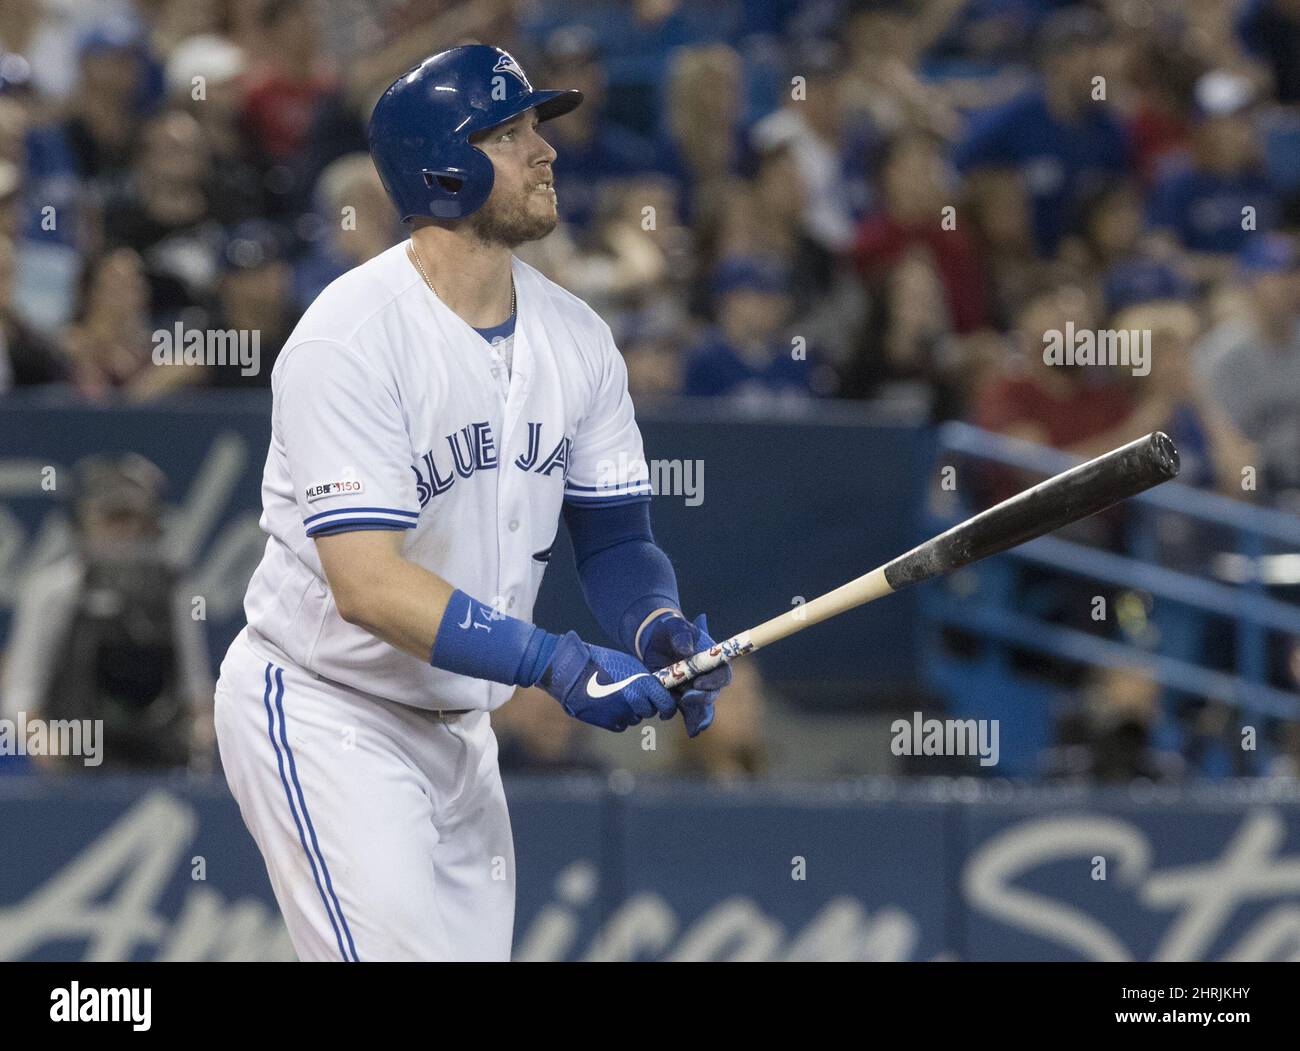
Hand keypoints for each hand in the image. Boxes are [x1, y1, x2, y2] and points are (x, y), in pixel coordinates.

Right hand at [538, 631, 677, 731]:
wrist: (572, 671)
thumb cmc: (600, 663)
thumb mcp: (629, 664)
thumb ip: (645, 680)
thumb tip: (656, 691)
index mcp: (643, 683)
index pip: (667, 705)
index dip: (668, 709)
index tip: (666, 711)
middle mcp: (636, 700)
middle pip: (649, 712)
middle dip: (645, 706)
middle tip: (633, 696)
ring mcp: (622, 713)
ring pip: (634, 719)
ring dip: (630, 712)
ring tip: (614, 696)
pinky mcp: (608, 722)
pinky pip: (621, 725)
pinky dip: (617, 718)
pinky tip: (607, 705)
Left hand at [640, 612, 730, 736]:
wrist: (654, 640)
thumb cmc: (670, 630)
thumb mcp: (675, 627)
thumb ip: (682, 635)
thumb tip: (686, 650)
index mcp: (713, 659)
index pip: (722, 673)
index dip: (714, 681)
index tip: (698, 683)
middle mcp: (708, 676)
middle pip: (713, 694)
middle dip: (702, 700)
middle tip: (686, 699)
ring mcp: (695, 689)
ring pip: (702, 707)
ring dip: (699, 718)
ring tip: (694, 728)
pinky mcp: (681, 697)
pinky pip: (689, 713)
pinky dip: (691, 722)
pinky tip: (691, 732)